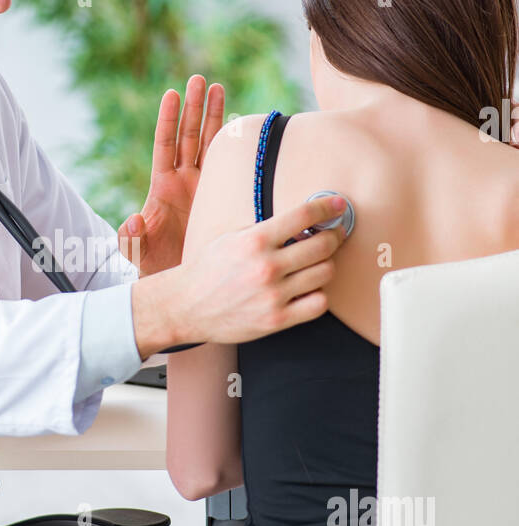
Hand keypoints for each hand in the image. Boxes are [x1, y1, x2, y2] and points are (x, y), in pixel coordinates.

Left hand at [118, 75, 224, 275]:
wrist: (181, 281)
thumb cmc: (155, 265)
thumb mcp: (138, 252)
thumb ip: (131, 237)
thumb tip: (132, 219)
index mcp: (163, 186)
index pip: (165, 145)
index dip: (168, 119)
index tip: (171, 93)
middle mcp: (184, 181)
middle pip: (189, 136)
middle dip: (193, 107)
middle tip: (198, 79)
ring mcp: (204, 186)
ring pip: (210, 144)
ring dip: (214, 116)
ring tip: (217, 87)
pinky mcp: (222, 197)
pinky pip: (231, 167)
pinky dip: (237, 147)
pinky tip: (247, 128)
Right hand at [175, 195, 348, 344]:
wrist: (186, 306)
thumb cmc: (209, 270)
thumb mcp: (232, 237)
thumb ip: (266, 230)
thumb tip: (304, 222)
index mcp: (255, 240)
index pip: (305, 215)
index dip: (329, 207)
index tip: (338, 206)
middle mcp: (266, 267)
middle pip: (323, 245)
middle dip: (333, 236)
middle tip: (332, 235)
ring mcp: (273, 295)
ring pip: (325, 273)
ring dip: (325, 265)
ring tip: (315, 264)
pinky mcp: (276, 320)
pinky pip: (318, 304)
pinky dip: (319, 295)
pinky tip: (308, 289)